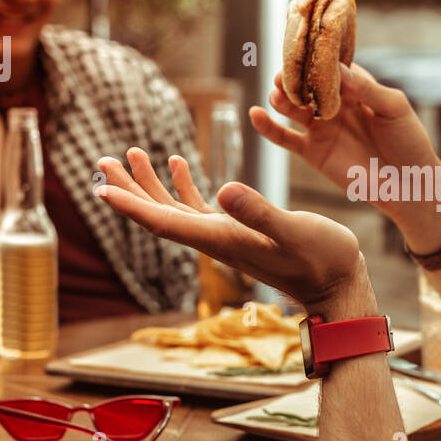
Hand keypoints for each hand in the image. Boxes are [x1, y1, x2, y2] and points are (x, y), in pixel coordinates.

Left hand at [94, 146, 369, 312]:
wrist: (339, 285)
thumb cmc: (325, 260)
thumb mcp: (296, 231)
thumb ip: (260, 212)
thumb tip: (223, 189)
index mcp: (223, 239)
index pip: (165, 223)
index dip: (131, 205)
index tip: (101, 187)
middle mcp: (216, 240)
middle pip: (159, 215)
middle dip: (129, 188)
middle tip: (101, 161)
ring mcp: (226, 237)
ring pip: (175, 210)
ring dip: (150, 184)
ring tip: (131, 154)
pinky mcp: (239, 232)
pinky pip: (199, 208)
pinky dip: (183, 186)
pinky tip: (178, 163)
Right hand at [250, 63, 440, 227]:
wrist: (408, 185)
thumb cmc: (409, 142)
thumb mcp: (395, 109)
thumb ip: (368, 90)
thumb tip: (339, 71)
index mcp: (356, 87)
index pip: (331, 66)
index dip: (317, 58)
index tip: (303, 47)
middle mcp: (335, 104)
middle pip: (307, 85)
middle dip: (294, 78)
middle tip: (284, 74)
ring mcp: (321, 127)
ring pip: (293, 107)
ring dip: (282, 98)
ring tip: (277, 93)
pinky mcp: (312, 151)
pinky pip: (285, 137)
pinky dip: (268, 127)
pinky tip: (255, 115)